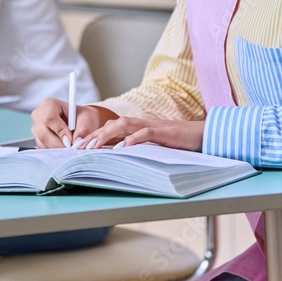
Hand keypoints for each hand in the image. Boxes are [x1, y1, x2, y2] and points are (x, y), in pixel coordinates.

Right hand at [30, 98, 118, 148]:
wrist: (79, 120)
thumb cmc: (82, 116)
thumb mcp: (86, 118)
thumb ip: (83, 129)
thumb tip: (77, 142)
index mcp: (49, 104)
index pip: (49, 118)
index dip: (60, 131)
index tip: (70, 140)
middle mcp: (39, 115)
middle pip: (43, 133)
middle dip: (58, 144)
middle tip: (72, 149)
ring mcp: (35, 128)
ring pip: (42, 143)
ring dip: (57, 148)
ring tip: (69, 146)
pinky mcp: (37, 138)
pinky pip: (43, 148)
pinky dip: (54, 151)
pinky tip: (63, 147)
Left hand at [76, 117, 204, 151]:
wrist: (201, 135)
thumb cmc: (177, 142)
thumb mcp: (153, 146)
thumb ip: (137, 148)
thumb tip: (117, 156)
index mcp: (138, 127)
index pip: (111, 128)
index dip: (94, 136)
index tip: (79, 147)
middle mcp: (141, 124)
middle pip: (112, 125)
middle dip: (94, 136)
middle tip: (80, 148)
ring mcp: (152, 126)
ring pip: (124, 125)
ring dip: (107, 135)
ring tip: (94, 147)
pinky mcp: (163, 132)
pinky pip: (145, 133)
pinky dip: (133, 139)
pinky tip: (123, 147)